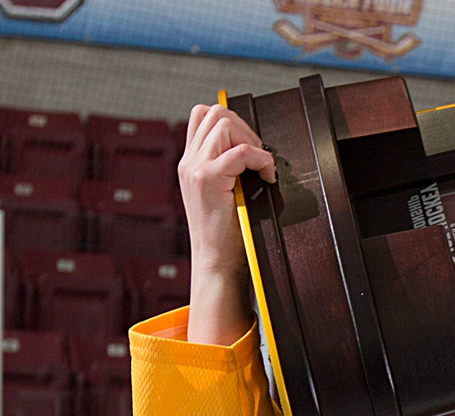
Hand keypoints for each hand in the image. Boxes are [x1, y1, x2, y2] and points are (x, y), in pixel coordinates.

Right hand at [180, 104, 276, 344]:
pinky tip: (266, 176)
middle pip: (213, 112)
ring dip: (250, 139)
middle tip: (258, 155)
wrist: (217, 263)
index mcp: (189, 163)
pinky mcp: (207, 180)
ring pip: (223, 123)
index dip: (232, 122)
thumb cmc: (226, 235)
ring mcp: (194, 169)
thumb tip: (252, 149)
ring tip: (260, 165)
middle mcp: (188, 162)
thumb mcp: (223, 194)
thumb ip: (227, 169)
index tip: (251, 148)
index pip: (202, 116)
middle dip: (243, 126)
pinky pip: (240, 151)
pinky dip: (260, 159)